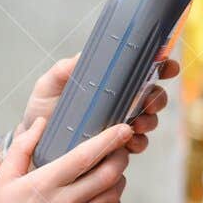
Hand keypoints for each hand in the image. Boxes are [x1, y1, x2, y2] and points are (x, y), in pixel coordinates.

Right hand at [0, 118, 133, 202]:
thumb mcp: (5, 178)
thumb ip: (22, 146)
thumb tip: (41, 122)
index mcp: (45, 183)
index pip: (85, 156)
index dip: (109, 140)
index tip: (123, 129)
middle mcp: (64, 202)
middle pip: (108, 174)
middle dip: (121, 156)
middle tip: (120, 149)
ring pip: (113, 194)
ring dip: (118, 178)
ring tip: (111, 171)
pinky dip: (114, 200)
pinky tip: (105, 194)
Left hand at [14, 56, 179, 153]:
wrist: (35, 144)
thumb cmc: (42, 109)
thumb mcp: (48, 86)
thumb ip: (63, 70)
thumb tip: (81, 56)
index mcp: (109, 81)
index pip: (141, 69)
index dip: (160, 65)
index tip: (168, 65)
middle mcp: (120, 101)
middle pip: (153, 95)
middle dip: (158, 98)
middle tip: (148, 102)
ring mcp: (121, 124)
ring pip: (150, 120)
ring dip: (149, 121)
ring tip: (135, 124)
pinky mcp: (117, 146)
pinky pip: (138, 144)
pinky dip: (138, 142)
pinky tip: (128, 143)